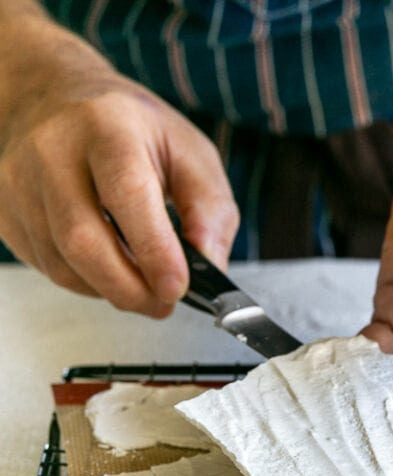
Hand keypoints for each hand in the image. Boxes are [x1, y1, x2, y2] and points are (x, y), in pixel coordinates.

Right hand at [0, 18, 237, 316]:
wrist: (51, 95)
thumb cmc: (129, 129)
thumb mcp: (189, 152)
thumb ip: (211, 211)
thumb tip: (211, 266)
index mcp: (107, 127)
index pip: (127, 195)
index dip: (154, 252)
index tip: (177, 288)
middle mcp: (53, 151)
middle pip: (85, 242)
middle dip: (131, 289)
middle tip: (164, 303)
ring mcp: (21, 183)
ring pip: (65, 265)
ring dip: (111, 291)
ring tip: (142, 284)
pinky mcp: (7, 213)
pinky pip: (50, 269)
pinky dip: (88, 282)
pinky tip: (109, 267)